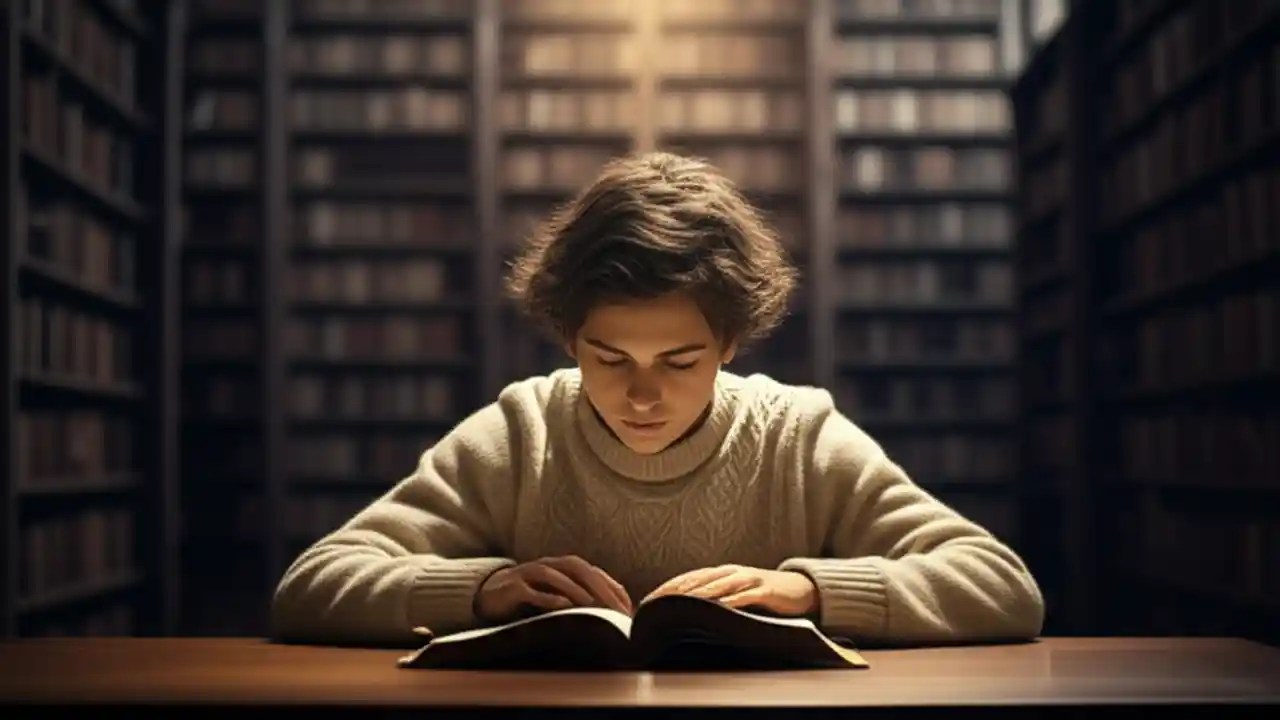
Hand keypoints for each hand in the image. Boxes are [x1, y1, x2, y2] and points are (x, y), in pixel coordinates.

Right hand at [474, 555, 632, 623]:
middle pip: (580, 569)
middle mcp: (550, 566)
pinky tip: (563, 607)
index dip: (613, 589)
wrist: (489, 595)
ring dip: (577, 590)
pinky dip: (548, 597)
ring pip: (556, 575)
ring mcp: (530, 573)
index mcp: (564, 568)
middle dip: (600, 588)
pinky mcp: (513, 587)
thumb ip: (581, 602)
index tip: (629, 611)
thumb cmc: (531, 599)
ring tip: (595, 606)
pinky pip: (532, 590)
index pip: (595, 573)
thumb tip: (612, 617)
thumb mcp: (558, 599)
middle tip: (616, 610)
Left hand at [642, 564, 818, 616]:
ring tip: (682, 604)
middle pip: (700, 578)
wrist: (798, 589)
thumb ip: (715, 600)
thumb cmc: (762, 595)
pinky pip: (746, 595)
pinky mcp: (765, 590)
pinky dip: (733, 600)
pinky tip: (721, 608)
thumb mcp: (736, 595)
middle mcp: (732, 572)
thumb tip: (685, 616)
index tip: (650, 600)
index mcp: (721, 574)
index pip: (689, 577)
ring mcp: (749, 579)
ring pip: (720, 584)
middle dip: (678, 590)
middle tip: (659, 603)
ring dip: (700, 593)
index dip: (669, 587)